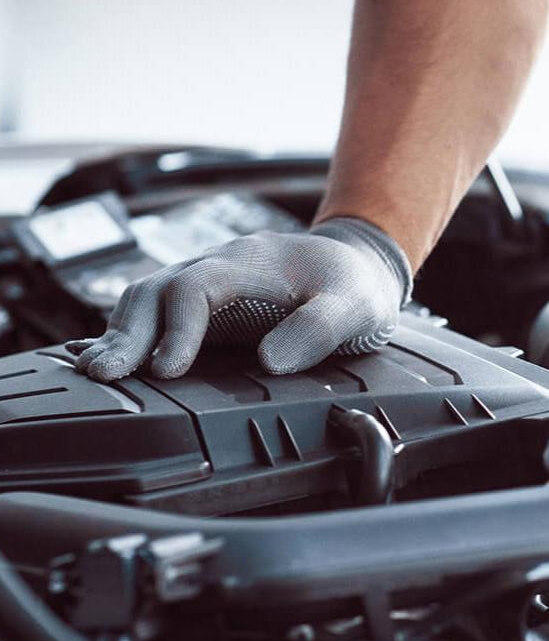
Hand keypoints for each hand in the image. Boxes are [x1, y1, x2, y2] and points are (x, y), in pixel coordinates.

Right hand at [67, 217, 411, 380]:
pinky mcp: (206, 304)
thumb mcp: (354, 306)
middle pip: (156, 290)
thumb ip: (318, 330)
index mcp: (251, 263)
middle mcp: (219, 267)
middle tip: (104, 376)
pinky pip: (157, 310)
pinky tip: (115, 359)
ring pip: (147, 297)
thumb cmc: (354, 286)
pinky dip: (131, 333)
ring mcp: (208, 282)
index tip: (168, 370)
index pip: (196, 288)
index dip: (177, 329)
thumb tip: (269, 362)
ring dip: (122, 334)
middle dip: (128, 333)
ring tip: (99, 373)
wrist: (357, 264)